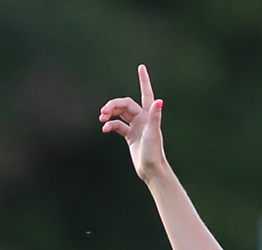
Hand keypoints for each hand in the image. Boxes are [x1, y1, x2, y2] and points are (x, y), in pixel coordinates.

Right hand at [100, 64, 166, 181]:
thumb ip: (155, 117)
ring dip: (109, 114)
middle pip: (125, 104)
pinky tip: (105, 129)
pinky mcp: (130, 136)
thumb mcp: (153, 134)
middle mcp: (142, 119)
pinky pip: (117, 125)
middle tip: (102, 112)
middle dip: (113, 105)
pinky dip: (110, 125)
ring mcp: (136, 127)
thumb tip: (159, 101)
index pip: (146, 93)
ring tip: (101, 118)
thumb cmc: (153, 153)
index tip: (141, 67)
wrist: (151, 170)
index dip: (144, 80)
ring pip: (119, 114)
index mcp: (148, 115)